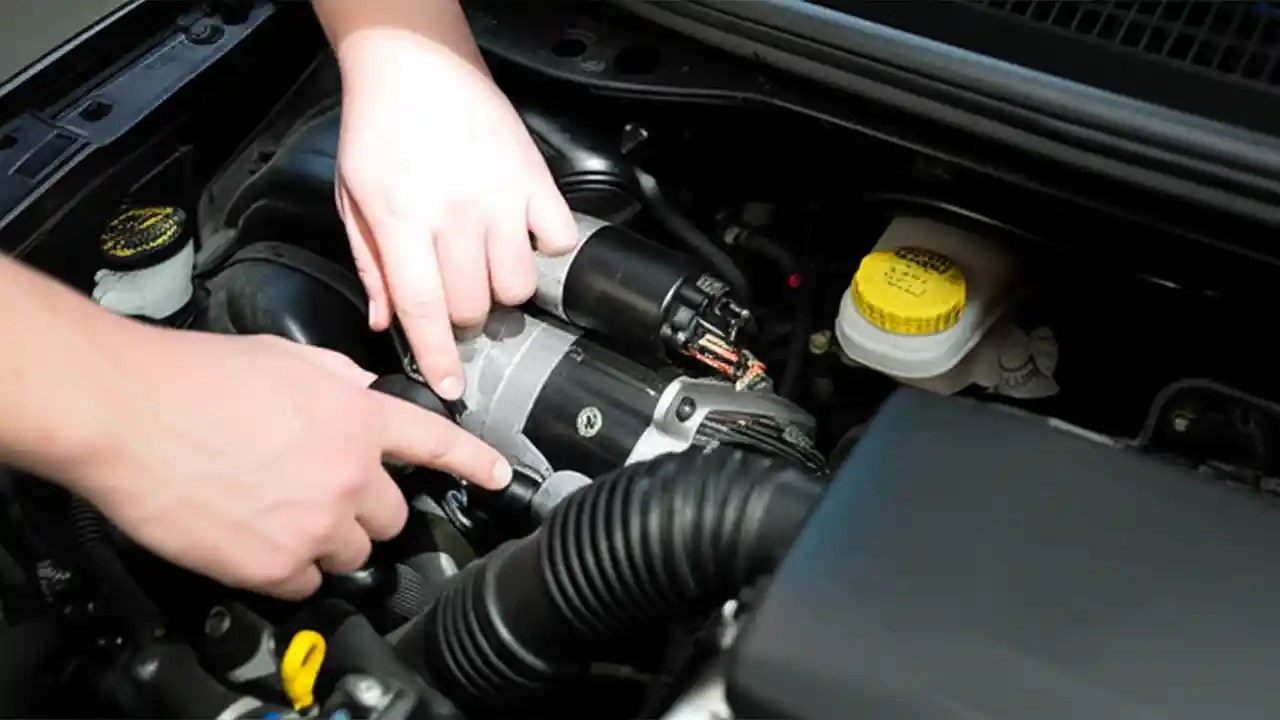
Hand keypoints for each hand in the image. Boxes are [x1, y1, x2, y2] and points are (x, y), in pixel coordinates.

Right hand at [67, 329, 509, 599]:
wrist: (128, 411)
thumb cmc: (196, 376)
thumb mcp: (284, 357)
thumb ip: (337, 379)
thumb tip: (359, 390)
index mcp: (358, 416)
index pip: (436, 443)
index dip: (474, 463)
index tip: (498, 478)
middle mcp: (350, 474)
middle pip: (393, 518)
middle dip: (365, 511)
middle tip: (320, 494)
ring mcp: (315, 524)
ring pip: (353, 556)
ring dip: (327, 543)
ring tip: (277, 515)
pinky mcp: (274, 565)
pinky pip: (305, 585)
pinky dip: (286, 572)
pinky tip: (252, 541)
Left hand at [332, 27, 576, 399]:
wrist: (414, 61)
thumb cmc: (378, 125)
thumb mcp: (352, 197)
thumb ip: (370, 265)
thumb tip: (386, 323)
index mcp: (403, 221)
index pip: (425, 310)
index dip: (439, 358)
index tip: (451, 387)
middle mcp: (455, 215)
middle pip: (475, 306)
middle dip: (465, 316)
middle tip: (455, 296)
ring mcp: (501, 197)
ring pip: (519, 285)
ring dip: (504, 289)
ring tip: (487, 267)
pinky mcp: (534, 179)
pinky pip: (557, 239)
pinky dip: (546, 249)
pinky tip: (523, 237)